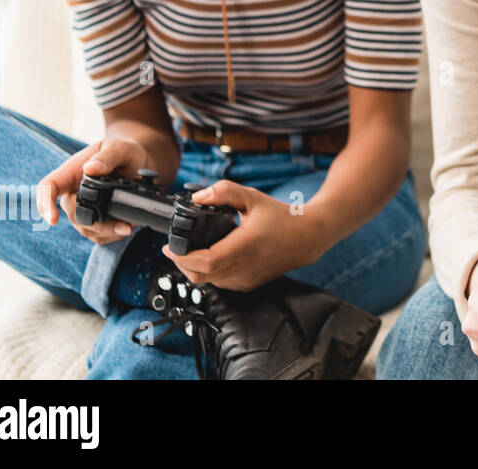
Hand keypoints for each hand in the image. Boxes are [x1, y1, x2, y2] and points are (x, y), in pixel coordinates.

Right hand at [37, 137, 171, 244]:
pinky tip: (127, 226)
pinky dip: (112, 235)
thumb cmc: (123, 151)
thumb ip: (107, 156)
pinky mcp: (94, 219)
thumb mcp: (120, 148)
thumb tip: (91, 168)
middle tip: (124, 226)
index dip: (45, 203)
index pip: (48, 187)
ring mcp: (82, 207)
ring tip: (129, 226)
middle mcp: (72, 192)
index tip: (53, 219)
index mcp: (71, 172)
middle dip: (96, 224)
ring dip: (106, 232)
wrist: (137, 161)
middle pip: (73, 214)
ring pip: (85, 228)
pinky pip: (97, 235)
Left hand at [161, 181, 323, 290]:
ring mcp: (247, 280)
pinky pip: (221, 283)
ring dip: (194, 269)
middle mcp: (245, 268)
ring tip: (190, 252)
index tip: (169, 246)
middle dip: (181, 264)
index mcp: (245, 246)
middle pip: (200, 276)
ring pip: (208, 282)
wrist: (308, 237)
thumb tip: (198, 197)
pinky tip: (210, 258)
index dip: (181, 257)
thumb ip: (225, 192)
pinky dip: (210, 273)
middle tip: (175, 249)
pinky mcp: (249, 285)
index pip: (204, 261)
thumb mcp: (253, 197)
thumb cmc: (282, 217)